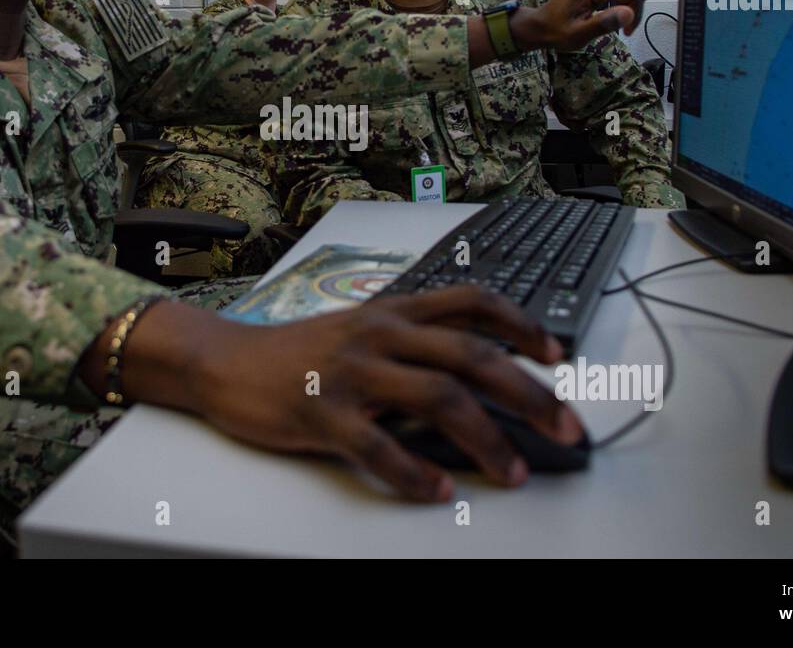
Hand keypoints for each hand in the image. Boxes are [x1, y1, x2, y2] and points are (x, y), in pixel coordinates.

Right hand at [190, 287, 582, 501]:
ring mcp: (352, 372)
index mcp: (395, 311)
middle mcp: (381, 334)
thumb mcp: (362, 329)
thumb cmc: (300, 352)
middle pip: (473, 356)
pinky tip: (439, 489)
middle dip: (530, 393)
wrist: (226, 361)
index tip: (560, 355)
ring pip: (438, 398)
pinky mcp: (322, 412)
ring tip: (514, 471)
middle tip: (566, 427)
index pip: (473, 302)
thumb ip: (414, 342)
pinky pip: (378, 446)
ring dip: (487, 439)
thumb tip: (482, 374)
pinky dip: (414, 472)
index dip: (524, 325)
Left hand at [513, 0, 680, 51]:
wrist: (542, 24)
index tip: (624, 33)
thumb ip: (602, 23)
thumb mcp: (578, 35)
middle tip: (621, 31)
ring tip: (616, 21)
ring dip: (631, 7)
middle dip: (633, 12)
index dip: (634, 16)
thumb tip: (628, 14)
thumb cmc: (558, 31)